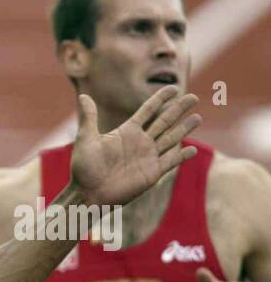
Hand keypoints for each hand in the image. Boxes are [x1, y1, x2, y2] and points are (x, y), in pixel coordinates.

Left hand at [70, 85, 200, 206]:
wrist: (88, 194)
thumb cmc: (84, 168)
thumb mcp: (86, 139)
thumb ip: (89, 118)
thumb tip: (82, 96)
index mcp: (127, 132)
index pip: (148, 111)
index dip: (160, 99)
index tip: (173, 88)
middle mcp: (140, 142)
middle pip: (164, 121)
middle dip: (179, 109)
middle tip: (193, 97)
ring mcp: (148, 157)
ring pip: (171, 138)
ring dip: (184, 128)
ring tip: (198, 117)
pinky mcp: (152, 173)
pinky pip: (170, 161)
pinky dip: (182, 156)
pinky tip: (192, 149)